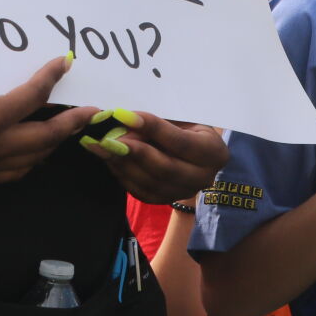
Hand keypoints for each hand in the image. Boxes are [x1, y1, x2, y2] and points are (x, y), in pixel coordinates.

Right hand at [0, 55, 90, 183]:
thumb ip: (2, 86)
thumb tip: (34, 81)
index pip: (35, 96)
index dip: (52, 77)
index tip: (65, 64)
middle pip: (45, 137)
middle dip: (70, 123)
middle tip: (89, 110)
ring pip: (33, 159)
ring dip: (51, 142)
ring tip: (64, 126)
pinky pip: (12, 172)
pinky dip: (29, 158)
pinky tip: (32, 144)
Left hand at [78, 109, 227, 202]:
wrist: (191, 148)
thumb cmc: (184, 125)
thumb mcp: (179, 118)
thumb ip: (157, 121)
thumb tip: (125, 119)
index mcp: (214, 152)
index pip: (180, 142)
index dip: (152, 129)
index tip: (125, 115)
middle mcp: (203, 178)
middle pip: (165, 168)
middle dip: (134, 151)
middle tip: (109, 136)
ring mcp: (184, 192)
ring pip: (150, 183)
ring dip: (123, 163)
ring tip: (102, 146)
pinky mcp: (165, 199)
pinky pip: (141, 192)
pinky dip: (123, 175)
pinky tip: (109, 159)